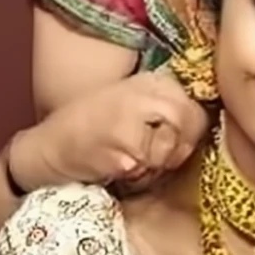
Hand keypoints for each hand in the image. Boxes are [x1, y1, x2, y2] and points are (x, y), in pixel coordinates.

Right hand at [12, 72, 208, 191]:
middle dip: (180, 146)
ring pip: (171, 149)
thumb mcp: (130, 102)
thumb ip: (166, 106)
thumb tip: (206, 116)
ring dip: (158, 164)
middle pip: (189, 121)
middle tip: (156, 154)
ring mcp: (133, 118)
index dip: (195, 125)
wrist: (47, 148)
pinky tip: (119, 166)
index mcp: (149, 80)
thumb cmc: (90, 128)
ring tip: (132, 158)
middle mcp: (143, 91)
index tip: (181, 136)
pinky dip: (139, 175)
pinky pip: (149, 167)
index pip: (195, 102)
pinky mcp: (125, 146)